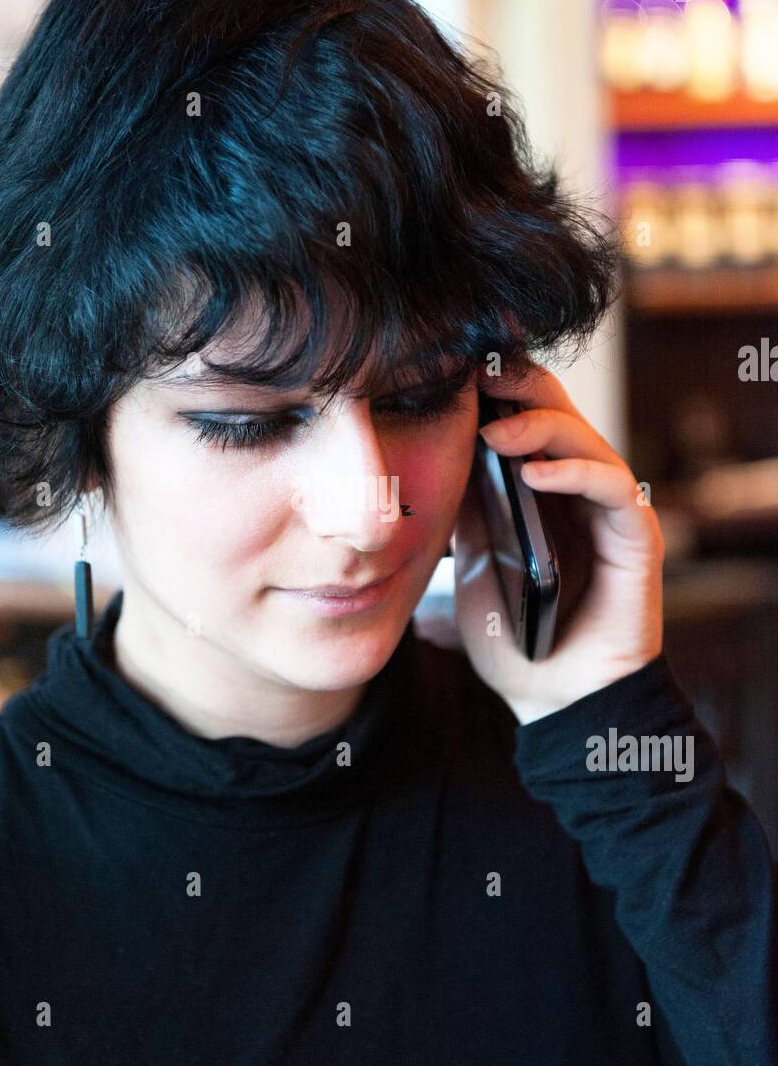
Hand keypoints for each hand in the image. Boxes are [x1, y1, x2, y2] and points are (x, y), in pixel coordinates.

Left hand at [451, 362, 664, 723]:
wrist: (551, 699)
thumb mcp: (469, 564)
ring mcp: (609, 509)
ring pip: (587, 440)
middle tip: (478, 373)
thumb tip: (430, 456)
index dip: (496, 388)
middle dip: (519, 387)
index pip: (523, 416)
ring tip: (498, 434)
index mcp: (538, 488)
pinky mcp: (635, 537)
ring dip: (541, 427)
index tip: (454, 366)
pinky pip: (614, 487)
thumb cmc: (513, 637)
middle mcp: (577, 489)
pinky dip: (576, 473)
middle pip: (558, 412)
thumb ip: (462, 512)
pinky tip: (535, 474)